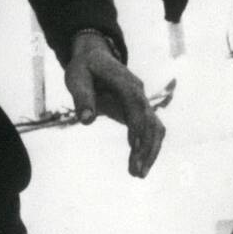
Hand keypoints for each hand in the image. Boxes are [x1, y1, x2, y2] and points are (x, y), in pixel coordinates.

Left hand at [65, 32, 165, 177]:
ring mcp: (142, 103)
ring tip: (138, 175)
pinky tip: (137, 167)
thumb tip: (86, 120)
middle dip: (146, 147)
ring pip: (155, 129)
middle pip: (150, 121)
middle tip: (137, 172)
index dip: (137, 126)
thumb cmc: (85, 68)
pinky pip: (151, 132)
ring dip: (150, 152)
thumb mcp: (76, 77)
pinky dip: (148, 150)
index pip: (135, 104)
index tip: (133, 149)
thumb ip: (81, 97)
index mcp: (124, 81)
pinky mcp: (141, 113)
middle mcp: (138, 92)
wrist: (96, 58)